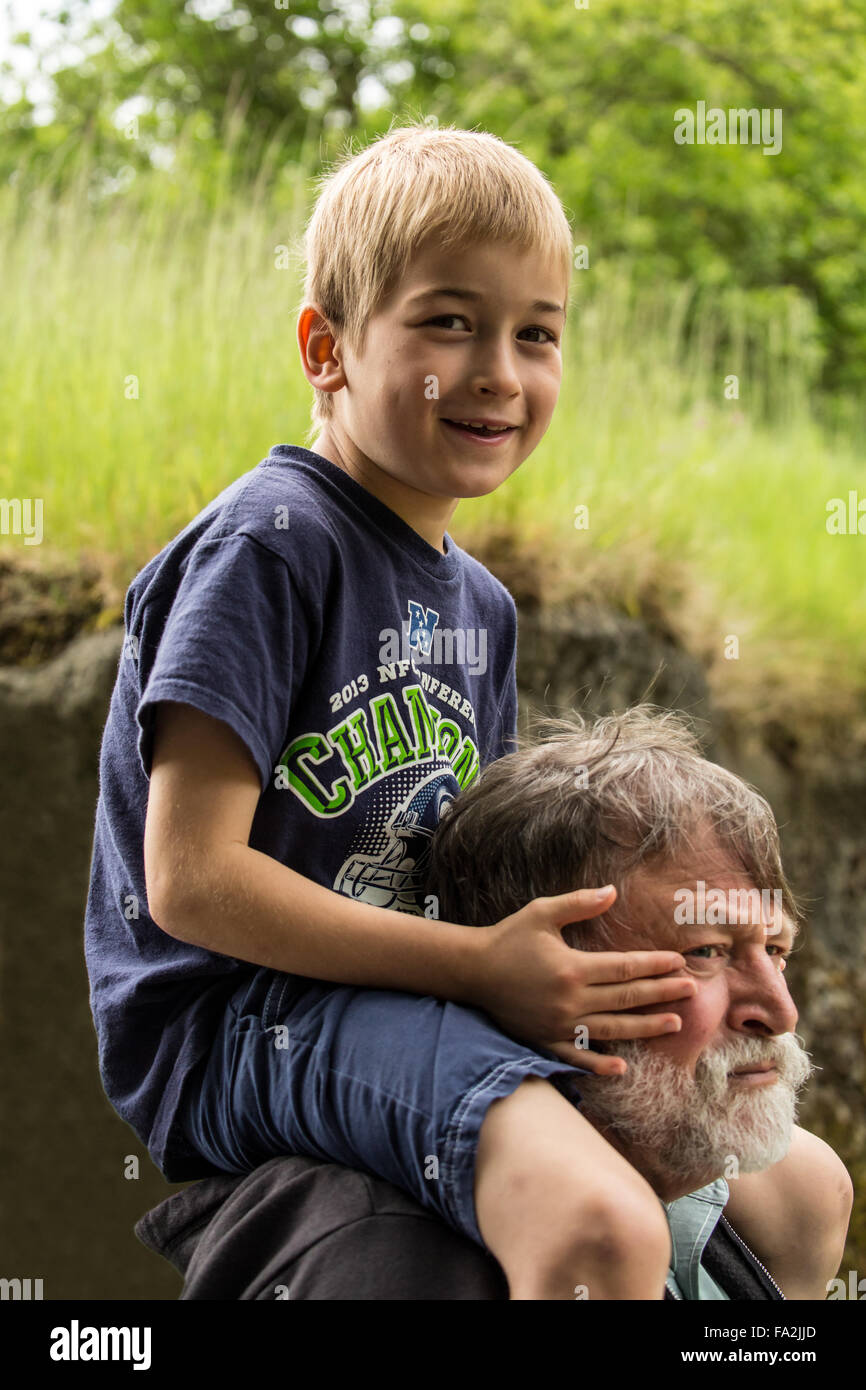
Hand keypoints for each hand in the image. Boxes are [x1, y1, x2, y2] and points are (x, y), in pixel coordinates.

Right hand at [467, 886, 695, 1073]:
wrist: (473, 971)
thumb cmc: (509, 937)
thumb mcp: (542, 912)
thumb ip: (580, 903)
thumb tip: (613, 891)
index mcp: (572, 967)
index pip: (625, 967)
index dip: (655, 965)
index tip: (679, 961)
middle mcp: (570, 1000)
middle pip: (627, 998)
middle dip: (662, 993)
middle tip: (692, 990)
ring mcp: (559, 1025)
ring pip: (613, 1029)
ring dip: (646, 1027)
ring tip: (675, 1023)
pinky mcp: (545, 1041)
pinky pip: (577, 1056)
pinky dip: (599, 1064)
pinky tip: (622, 1068)